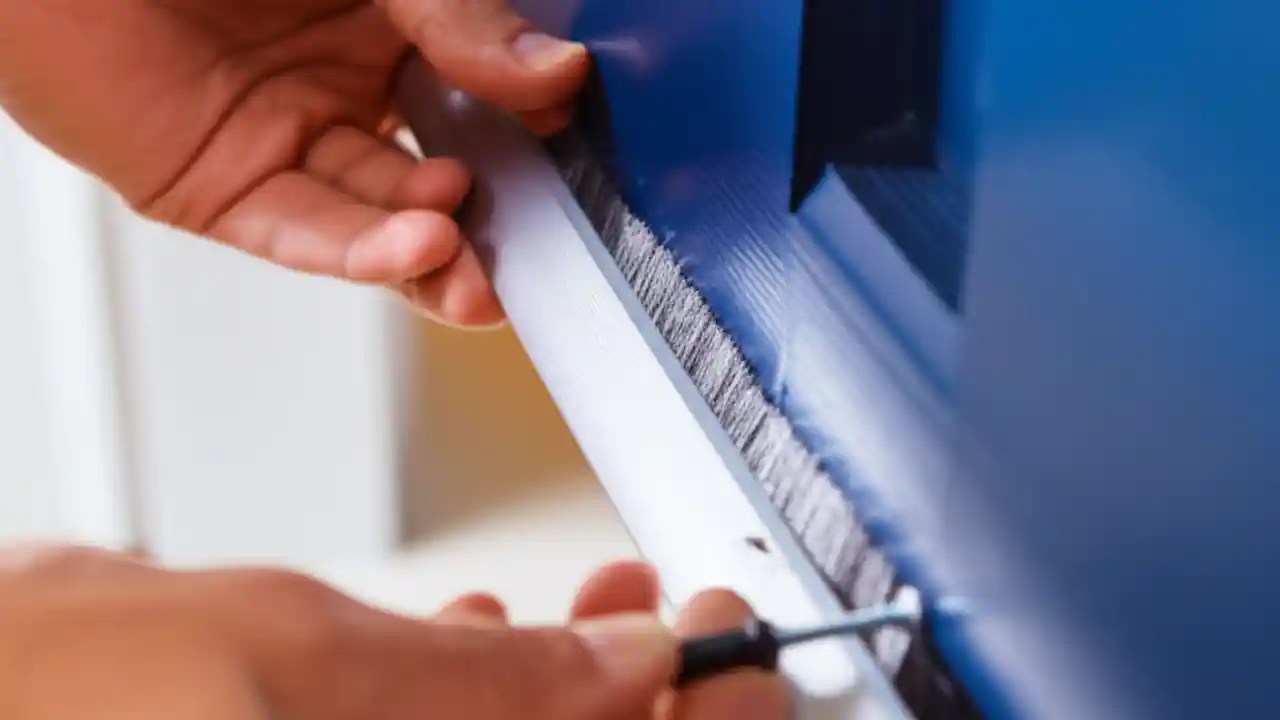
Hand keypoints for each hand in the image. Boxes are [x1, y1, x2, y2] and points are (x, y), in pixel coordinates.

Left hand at [0, 1, 589, 326]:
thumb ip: (458, 19)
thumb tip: (557, 74)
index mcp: (381, 23)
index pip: (475, 95)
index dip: (523, 124)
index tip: (564, 132)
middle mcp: (335, 85)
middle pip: (432, 175)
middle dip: (487, 223)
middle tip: (534, 248)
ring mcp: (279, 140)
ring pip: (374, 222)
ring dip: (433, 251)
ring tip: (477, 267)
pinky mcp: (216, 189)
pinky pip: (302, 233)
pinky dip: (364, 251)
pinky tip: (422, 246)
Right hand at [0, 547, 789, 719]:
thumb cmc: (48, 695)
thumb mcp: (290, 655)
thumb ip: (484, 679)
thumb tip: (630, 663)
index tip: (740, 652)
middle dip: (648, 698)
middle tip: (678, 619)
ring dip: (577, 686)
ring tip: (606, 608)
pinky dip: (491, 703)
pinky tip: (493, 636)